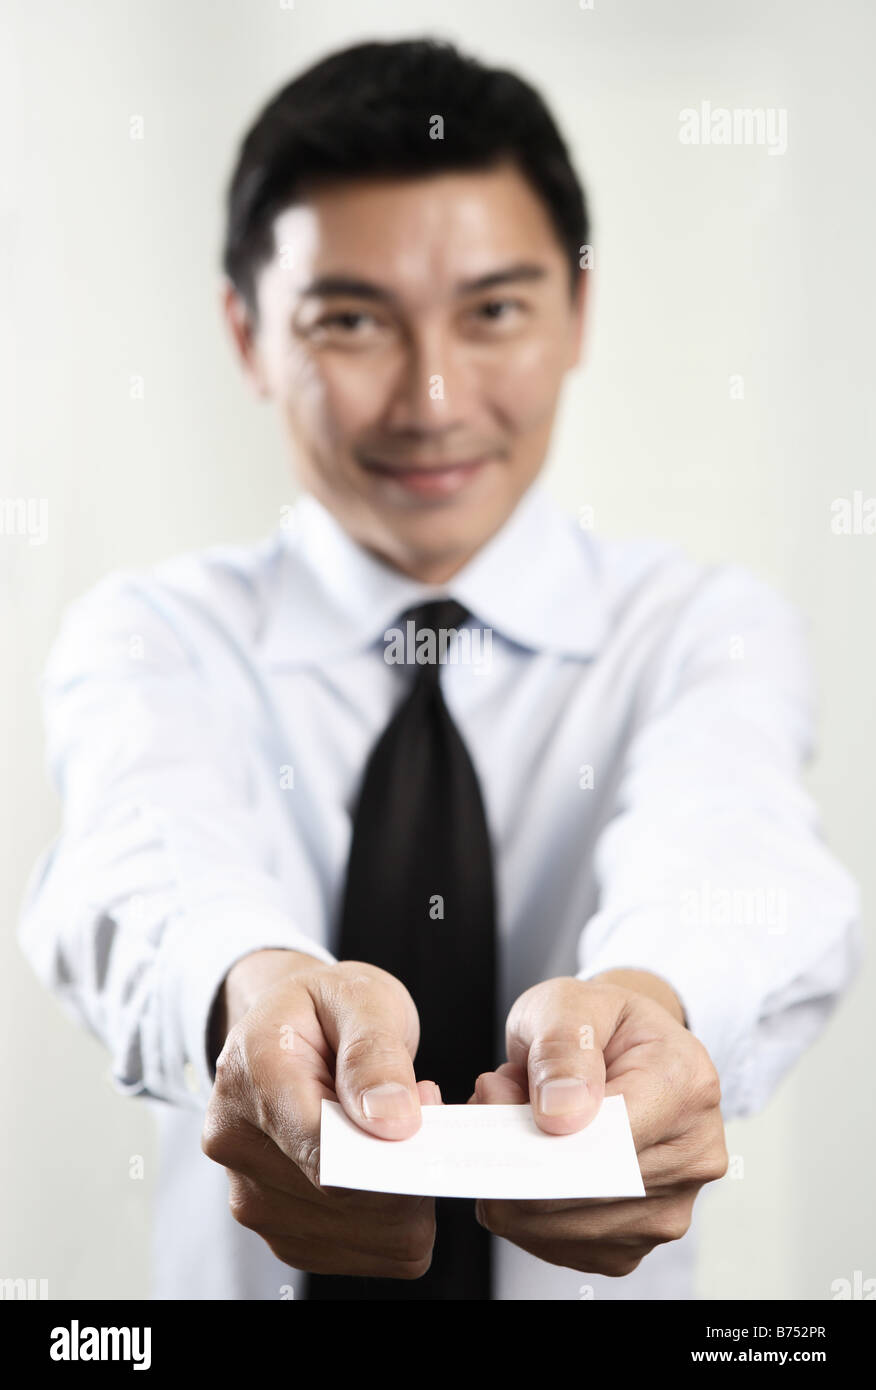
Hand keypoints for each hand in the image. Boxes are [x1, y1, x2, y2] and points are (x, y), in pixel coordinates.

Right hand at [201, 949, 440, 1278]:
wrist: (292, 1024)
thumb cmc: (326, 1007)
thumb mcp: (360, 998)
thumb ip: (375, 1055)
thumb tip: (393, 1123)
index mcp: (250, 1074)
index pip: (322, 1149)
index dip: (389, 1146)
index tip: (427, 1112)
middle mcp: (234, 1143)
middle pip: (344, 1199)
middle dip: (403, 1162)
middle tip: (418, 1105)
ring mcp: (251, 1194)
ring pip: (362, 1235)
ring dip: (403, 1193)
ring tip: (397, 1129)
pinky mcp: (280, 1229)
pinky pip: (364, 1253)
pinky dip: (394, 1218)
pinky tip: (386, 1164)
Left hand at [471, 970, 727, 1275]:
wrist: (620, 1048)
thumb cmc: (598, 1024)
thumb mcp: (571, 1002)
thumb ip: (563, 1046)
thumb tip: (560, 1116)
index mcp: (687, 1085)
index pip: (610, 1136)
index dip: (539, 1129)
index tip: (493, 1098)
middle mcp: (694, 1156)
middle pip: (582, 1188)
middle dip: (516, 1150)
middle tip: (491, 1097)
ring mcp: (669, 1208)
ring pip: (560, 1226)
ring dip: (514, 1180)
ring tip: (514, 1119)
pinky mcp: (634, 1242)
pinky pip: (557, 1245)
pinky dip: (521, 1209)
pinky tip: (528, 1159)